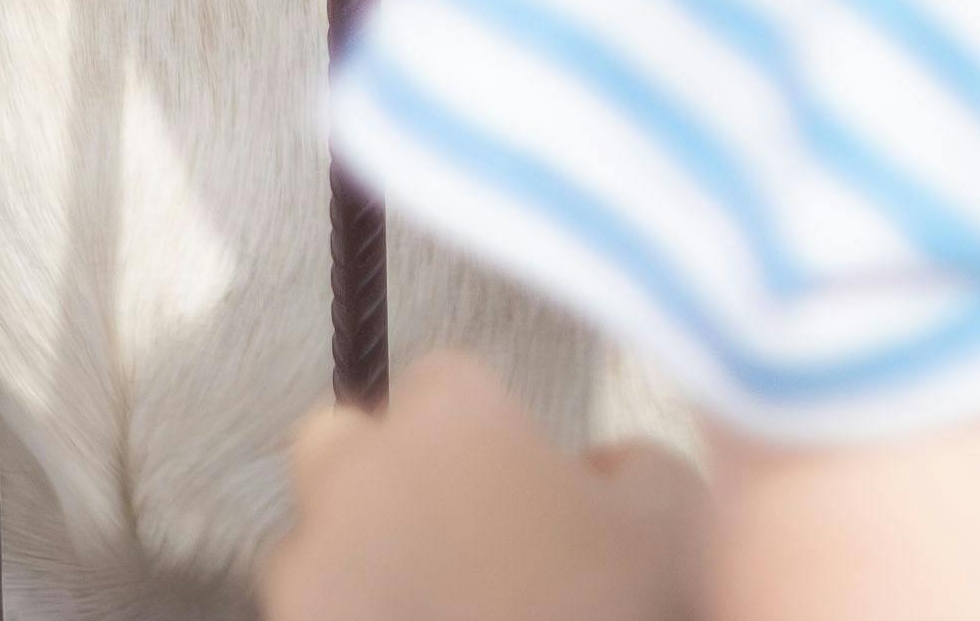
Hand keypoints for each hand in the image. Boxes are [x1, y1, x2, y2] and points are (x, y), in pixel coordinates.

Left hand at [269, 353, 705, 620]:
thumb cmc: (603, 613)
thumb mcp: (673, 527)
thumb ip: (635, 465)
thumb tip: (599, 467)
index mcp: (449, 419)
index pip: (449, 381)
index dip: (489, 433)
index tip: (518, 486)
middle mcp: (357, 471)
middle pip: (346, 445)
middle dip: (387, 480)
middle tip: (460, 547)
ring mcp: (306, 565)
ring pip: (320, 541)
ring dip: (364, 564)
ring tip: (443, 612)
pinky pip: (315, 608)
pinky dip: (350, 617)